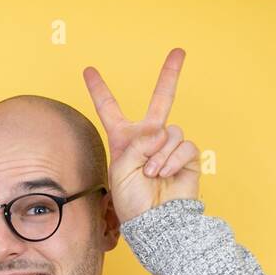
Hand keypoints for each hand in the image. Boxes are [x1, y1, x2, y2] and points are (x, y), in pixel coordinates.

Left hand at [82, 48, 199, 224]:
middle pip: (161, 100)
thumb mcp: (122, 170)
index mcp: (124, 141)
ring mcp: (169, 146)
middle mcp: (148, 139)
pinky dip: (172, 160)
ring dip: (159, 154)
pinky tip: (165, 175)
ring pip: (169, 131)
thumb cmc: (132, 201)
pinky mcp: (187, 156)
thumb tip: (161, 132)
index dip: (99, 90)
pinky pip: (183, 145)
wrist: (155, 222)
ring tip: (152, 174)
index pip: (109, 109)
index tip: (89, 71)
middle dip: (170, 75)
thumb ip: (137, 144)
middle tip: (179, 52)